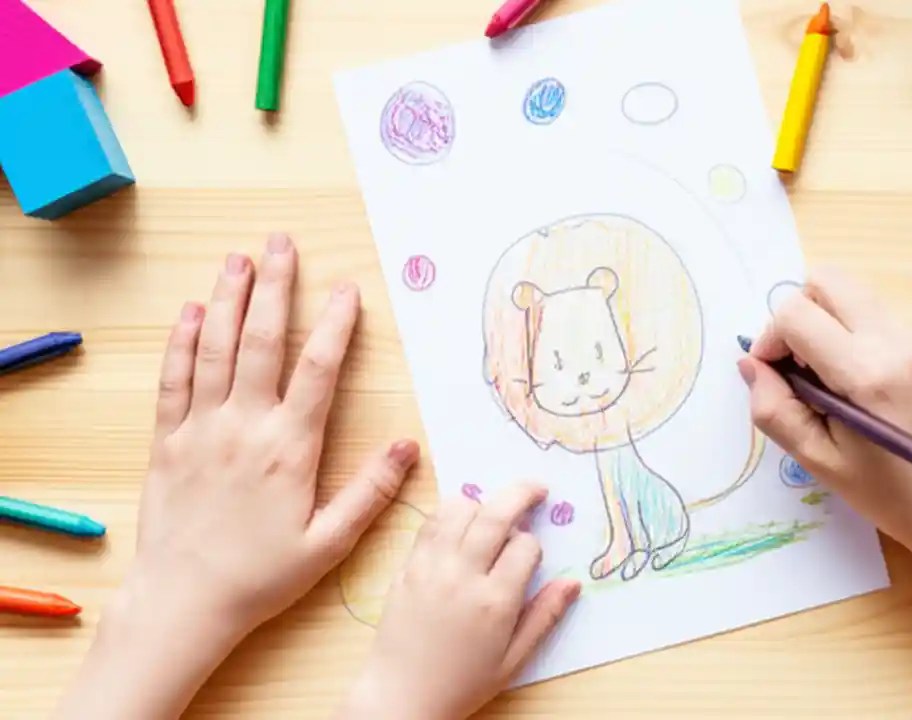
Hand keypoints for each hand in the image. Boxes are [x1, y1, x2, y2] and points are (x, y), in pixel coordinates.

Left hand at [131, 233, 419, 630]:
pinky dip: (183, 343)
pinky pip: (174, 381)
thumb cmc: (261, 576)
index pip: (317, 370)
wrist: (183, 601)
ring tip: (240, 259)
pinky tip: (192, 312)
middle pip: (263, 342)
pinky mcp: (166, 442)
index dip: (334, 325)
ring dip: (229, 300)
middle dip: (276, 288)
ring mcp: (201, 430)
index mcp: (290, 448)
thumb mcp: (330, 542)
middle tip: (284, 244)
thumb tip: (408, 446)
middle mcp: (244, 427)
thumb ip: (371, 492)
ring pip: (216, 350)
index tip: (346, 289)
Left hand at [340, 484, 580, 719]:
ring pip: (460, 509)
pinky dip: (449, 514)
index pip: (525, 546)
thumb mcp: (513, 660)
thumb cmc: (461, 684)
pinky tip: (460, 524)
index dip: (534, 546)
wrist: (400, 697)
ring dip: (482, 502)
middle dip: (521, 494)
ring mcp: (431, 567)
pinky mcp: (407, 567)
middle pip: (496, 514)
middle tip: (536, 489)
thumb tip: (573, 583)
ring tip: (492, 512)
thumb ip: (544, 617)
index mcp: (495, 602)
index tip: (530, 558)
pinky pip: (430, 523)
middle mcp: (463, 576)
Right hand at [738, 269, 911, 572]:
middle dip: (797, 315)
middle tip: (796, 366)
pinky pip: (877, 318)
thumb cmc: (893, 498)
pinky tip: (855, 387)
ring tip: (826, 381)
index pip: (796, 313)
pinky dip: (852, 335)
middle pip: (827, 280)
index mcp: (866, 373)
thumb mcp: (820, 462)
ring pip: (853, 295)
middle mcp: (896, 343)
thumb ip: (774, 410)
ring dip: (826, 324)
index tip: (773, 377)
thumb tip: (751, 366)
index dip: (770, 339)